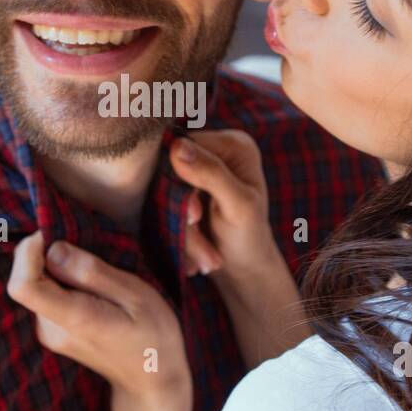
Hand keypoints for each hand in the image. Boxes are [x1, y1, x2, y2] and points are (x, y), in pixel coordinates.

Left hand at [7, 231, 191, 410]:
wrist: (152, 380)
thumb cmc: (154, 336)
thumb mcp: (136, 295)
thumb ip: (93, 273)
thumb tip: (54, 249)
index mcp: (73, 319)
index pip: (22, 286)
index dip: (29, 251)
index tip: (55, 233)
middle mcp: (51, 330)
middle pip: (28, 278)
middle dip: (49, 254)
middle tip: (90, 251)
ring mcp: (49, 334)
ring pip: (37, 283)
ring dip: (60, 267)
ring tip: (100, 274)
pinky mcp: (52, 332)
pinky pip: (47, 293)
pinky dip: (64, 281)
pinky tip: (95, 288)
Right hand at [171, 131, 305, 363]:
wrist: (242, 266)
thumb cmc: (249, 237)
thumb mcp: (237, 205)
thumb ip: (212, 174)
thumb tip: (177, 147)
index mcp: (234, 144)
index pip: (188, 145)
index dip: (180, 179)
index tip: (195, 216)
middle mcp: (214, 149)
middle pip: (172, 169)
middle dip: (181, 211)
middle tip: (200, 242)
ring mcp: (196, 169)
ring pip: (164, 190)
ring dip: (180, 228)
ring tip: (204, 259)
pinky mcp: (181, 188)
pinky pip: (162, 203)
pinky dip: (175, 230)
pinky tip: (194, 254)